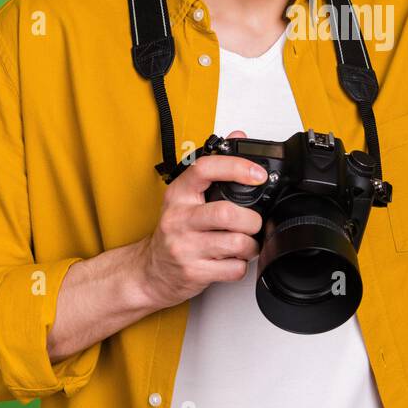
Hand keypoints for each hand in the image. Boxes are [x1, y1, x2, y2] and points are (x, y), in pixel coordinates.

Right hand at [133, 131, 265, 309]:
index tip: (257, 174)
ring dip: (251, 245)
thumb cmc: (174, 232)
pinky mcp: (193, 272)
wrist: (150, 272)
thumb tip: (238, 136)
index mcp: (179, 194)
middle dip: (251, 220)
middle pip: (226, 213)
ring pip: (235, 243)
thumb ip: (214, 169)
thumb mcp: (187, 197)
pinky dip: (242, 265)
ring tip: (246, 243)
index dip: (236, 167)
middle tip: (253, 222)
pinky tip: (232, 260)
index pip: (204, 169)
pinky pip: (233, 268)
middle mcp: (179, 219)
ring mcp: (184, 247)